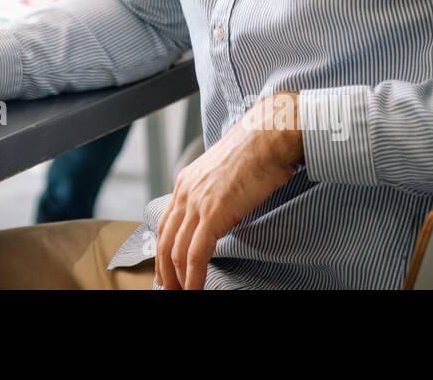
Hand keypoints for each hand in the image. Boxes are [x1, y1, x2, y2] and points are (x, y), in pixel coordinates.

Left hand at [155, 92, 302, 289]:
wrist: (269, 135)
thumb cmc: (257, 152)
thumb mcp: (226, 174)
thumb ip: (215, 196)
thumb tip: (220, 218)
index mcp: (185, 182)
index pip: (165, 225)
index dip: (163, 253)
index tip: (165, 274)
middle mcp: (184, 191)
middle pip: (164, 241)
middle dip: (165, 272)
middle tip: (169, 291)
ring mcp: (196, 202)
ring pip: (176, 251)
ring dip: (178, 280)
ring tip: (183, 296)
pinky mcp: (212, 212)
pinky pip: (195, 254)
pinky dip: (193, 278)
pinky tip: (195, 291)